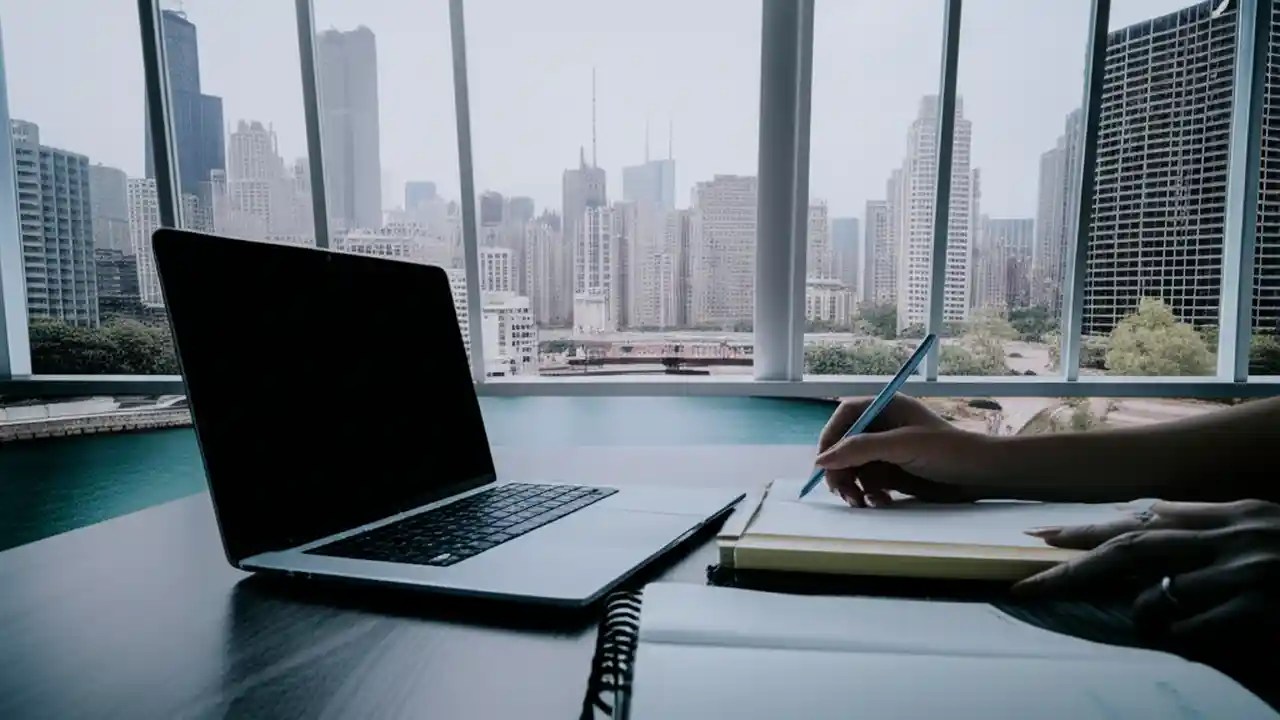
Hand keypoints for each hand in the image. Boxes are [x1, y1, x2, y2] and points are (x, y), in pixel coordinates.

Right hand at [814, 394, 992, 506]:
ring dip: (852, 486)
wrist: (981, 476)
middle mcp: (882, 428)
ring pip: (854, 468)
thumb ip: (860, 449)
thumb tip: (821, 460)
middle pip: (845, 445)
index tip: (823, 461)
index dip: (830, 436)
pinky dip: (869, 494)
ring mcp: (887, 452)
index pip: (846, 416)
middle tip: (841, 491)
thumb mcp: (902, 445)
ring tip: (860, 502)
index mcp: (885, 408)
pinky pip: (868, 483)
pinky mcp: (893, 473)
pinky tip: (881, 502)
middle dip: (840, 468)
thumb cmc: (946, 450)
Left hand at [1015, 500, 1279, 652]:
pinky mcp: (1258, 610)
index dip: (1087, 530)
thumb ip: (1200, 519)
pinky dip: (1182, 636)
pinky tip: (1199, 635)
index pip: (1140, 520)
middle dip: (1074, 568)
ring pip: (1159, 597)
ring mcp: (1244, 575)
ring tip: (1167, 616)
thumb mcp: (1254, 522)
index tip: (1039, 537)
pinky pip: (1193, 631)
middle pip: (1130, 552)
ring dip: (1148, 613)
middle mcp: (1230, 539)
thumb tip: (1140, 513)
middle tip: (1028, 586)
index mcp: (1228, 515)